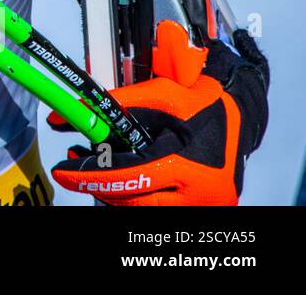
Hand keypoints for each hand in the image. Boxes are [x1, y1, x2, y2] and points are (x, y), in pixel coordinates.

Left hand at [45, 21, 268, 205]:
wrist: (242, 115)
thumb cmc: (199, 102)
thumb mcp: (158, 94)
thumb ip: (114, 104)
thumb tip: (69, 115)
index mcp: (191, 165)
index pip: (131, 177)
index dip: (92, 176)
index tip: (62, 172)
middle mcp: (200, 194)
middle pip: (135, 201)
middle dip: (100, 187)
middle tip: (73, 173)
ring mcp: (203, 207)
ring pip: (144, 210)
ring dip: (116, 193)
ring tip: (93, 172)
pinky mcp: (202, 209)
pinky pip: (158, 208)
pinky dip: (136, 196)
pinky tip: (119, 180)